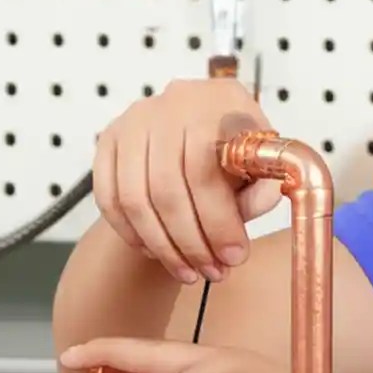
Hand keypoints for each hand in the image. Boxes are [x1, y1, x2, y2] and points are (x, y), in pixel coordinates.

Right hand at [93, 78, 281, 284]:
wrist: (200, 132)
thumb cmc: (237, 153)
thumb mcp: (263, 167)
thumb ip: (259, 192)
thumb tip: (239, 223)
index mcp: (221, 101)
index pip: (206, 168)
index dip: (218, 221)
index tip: (234, 256)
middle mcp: (174, 102)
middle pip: (168, 188)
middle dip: (191, 243)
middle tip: (212, 271)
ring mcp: (136, 119)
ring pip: (137, 199)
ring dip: (162, 247)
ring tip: (188, 271)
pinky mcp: (110, 138)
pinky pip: (110, 198)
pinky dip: (131, 234)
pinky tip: (156, 252)